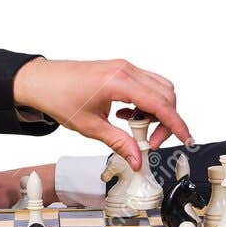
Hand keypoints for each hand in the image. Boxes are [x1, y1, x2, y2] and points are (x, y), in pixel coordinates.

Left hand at [12, 58, 192, 168]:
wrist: (39, 81)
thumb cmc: (58, 97)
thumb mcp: (91, 127)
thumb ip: (119, 143)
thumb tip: (137, 159)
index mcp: (119, 82)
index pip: (161, 104)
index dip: (176, 124)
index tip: (186, 138)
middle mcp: (125, 70)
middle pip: (166, 95)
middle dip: (165, 121)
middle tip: (150, 142)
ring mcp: (123, 67)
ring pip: (159, 88)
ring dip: (156, 111)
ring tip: (137, 129)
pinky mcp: (120, 70)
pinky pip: (145, 85)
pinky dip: (145, 102)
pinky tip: (127, 116)